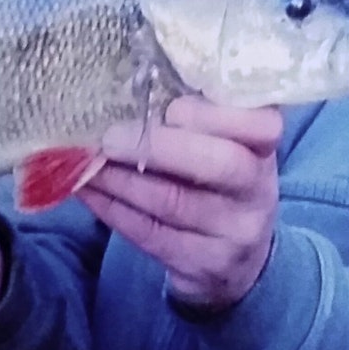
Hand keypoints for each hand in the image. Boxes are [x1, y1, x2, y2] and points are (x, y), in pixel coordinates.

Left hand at [77, 95, 281, 310]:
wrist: (238, 260)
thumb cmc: (218, 181)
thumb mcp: (225, 145)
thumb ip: (196, 117)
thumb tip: (130, 84)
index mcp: (264, 148)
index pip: (261, 124)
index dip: (212, 114)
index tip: (171, 108)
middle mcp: (257, 190)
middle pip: (220, 164)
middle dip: (158, 146)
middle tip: (110, 136)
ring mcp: (235, 233)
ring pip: (173, 202)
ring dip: (119, 178)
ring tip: (85, 159)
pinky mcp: (203, 265)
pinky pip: (150, 234)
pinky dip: (111, 208)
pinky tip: (86, 190)